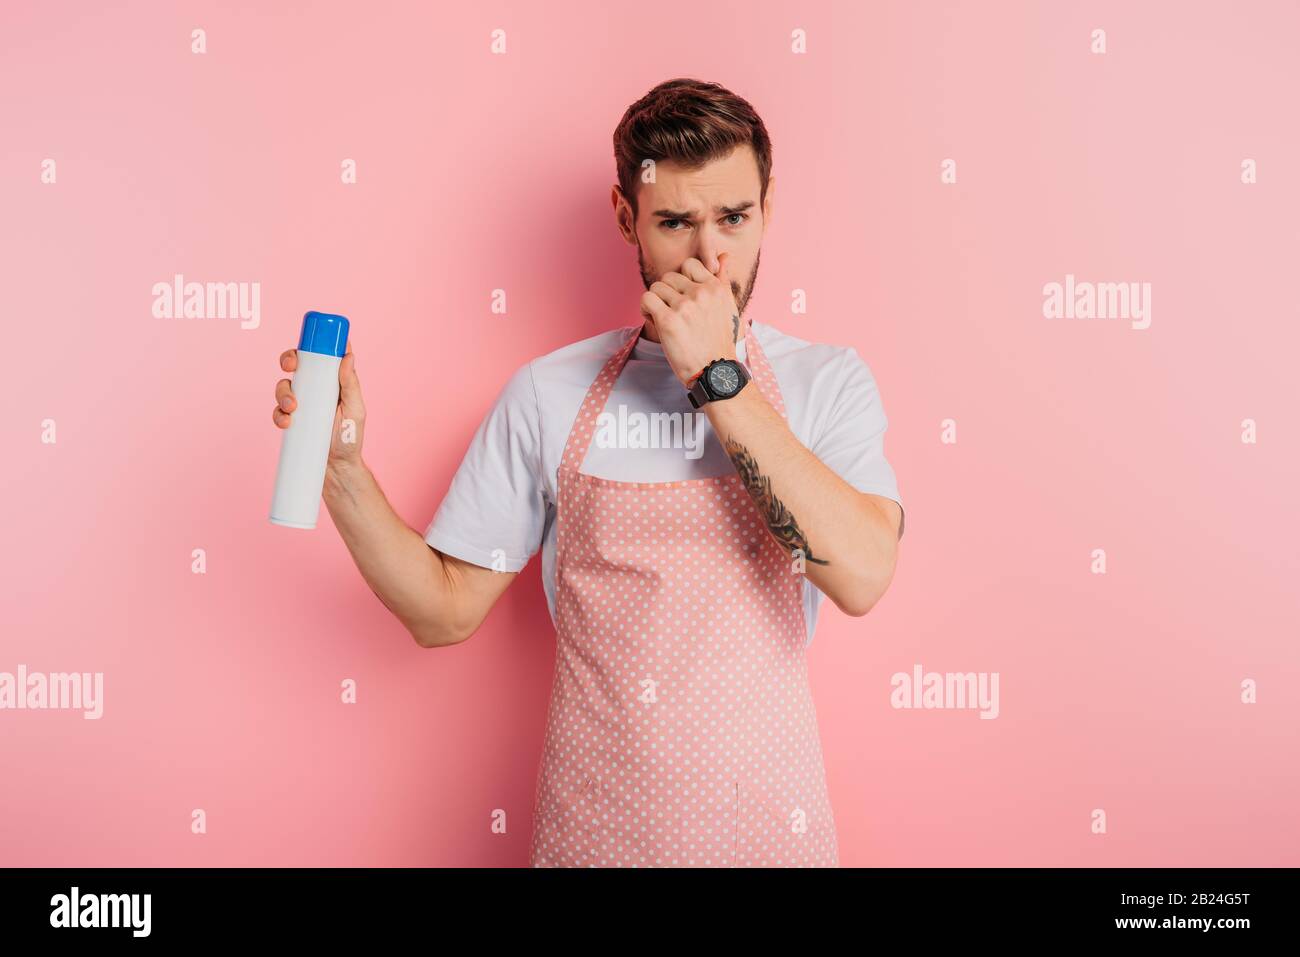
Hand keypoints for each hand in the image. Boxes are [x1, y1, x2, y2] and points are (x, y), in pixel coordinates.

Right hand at [271, 339, 365, 469]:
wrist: (336, 469)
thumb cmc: (350, 439)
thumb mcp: (355, 410)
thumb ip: (351, 384)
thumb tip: (348, 355)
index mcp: (331, 382)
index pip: (319, 357)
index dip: (310, 346)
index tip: (307, 343)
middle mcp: (315, 390)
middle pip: (295, 365)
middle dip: (288, 360)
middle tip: (290, 366)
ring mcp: (301, 405)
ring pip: (283, 386)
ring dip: (283, 392)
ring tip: (293, 407)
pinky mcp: (290, 420)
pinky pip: (277, 411)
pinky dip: (279, 414)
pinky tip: (287, 422)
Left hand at [640, 252, 741, 387]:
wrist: (715, 371)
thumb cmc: (720, 341)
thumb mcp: (728, 307)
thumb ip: (722, 279)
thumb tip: (723, 255)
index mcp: (716, 288)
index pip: (689, 265)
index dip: (681, 281)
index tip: (682, 297)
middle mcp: (701, 293)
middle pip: (669, 276)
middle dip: (666, 293)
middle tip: (670, 310)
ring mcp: (684, 306)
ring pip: (656, 287)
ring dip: (655, 301)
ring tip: (662, 316)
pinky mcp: (668, 320)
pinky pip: (647, 299)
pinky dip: (645, 309)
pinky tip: (653, 320)